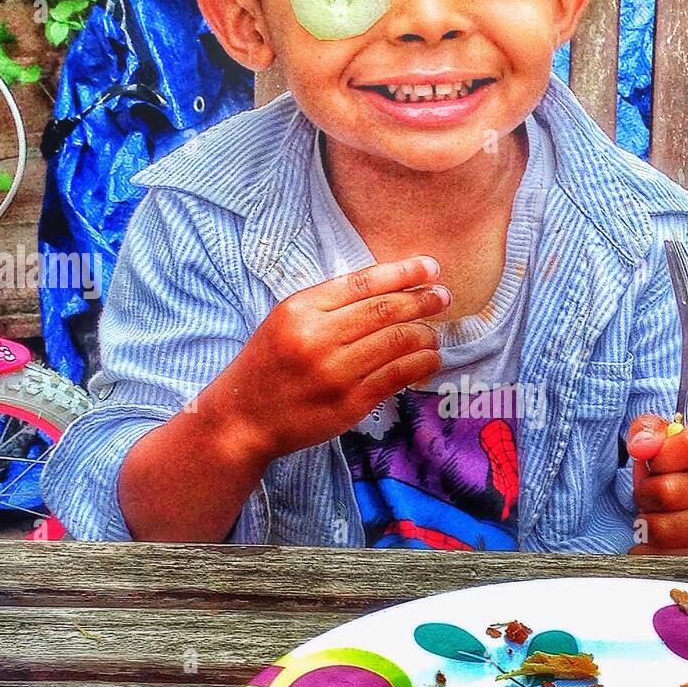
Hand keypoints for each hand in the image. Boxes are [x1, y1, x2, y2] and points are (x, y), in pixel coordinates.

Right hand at [210, 255, 447, 464]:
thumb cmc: (269, 365)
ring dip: (425, 334)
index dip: (403, 272)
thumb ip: (328, 303)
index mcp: (300, 309)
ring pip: (397, 343)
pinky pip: (397, 376)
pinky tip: (430, 358)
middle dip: (422, 301)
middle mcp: (318, 338)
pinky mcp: (349, 403)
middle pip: (385, 311)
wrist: (244, 419)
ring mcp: (335, 373)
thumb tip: (388, 288)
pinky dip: (421, 364)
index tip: (430, 267)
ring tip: (434, 332)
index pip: (363, 282)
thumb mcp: (286, 320)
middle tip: (443, 296)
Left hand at [625, 414, 687, 556]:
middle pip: (668, 491)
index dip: (659, 458)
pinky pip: (670, 558)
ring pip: (665, 529)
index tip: (656, 464)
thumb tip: (640, 446)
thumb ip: (649, 431)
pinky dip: (652, 551)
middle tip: (649, 496)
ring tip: (655, 518)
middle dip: (645, 495)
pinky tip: (661, 542)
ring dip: (647, 525)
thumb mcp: (671, 442)